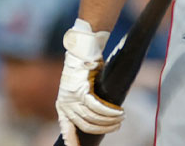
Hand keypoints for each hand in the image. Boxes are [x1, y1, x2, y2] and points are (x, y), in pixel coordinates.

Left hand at [56, 18, 123, 145]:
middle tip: (117, 125)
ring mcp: (73, 97)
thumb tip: (100, 113)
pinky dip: (109, 111)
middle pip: (86, 125)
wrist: (83, 49)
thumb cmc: (84, 67)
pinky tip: (118, 112)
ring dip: (109, 120)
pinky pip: (97, 106)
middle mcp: (66, 103)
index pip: (67, 128)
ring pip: (93, 118)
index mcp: (63, 105)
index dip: (72, 140)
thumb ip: (86, 100)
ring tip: (121, 118)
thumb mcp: (80, 86)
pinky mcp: (82, 90)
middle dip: (104, 128)